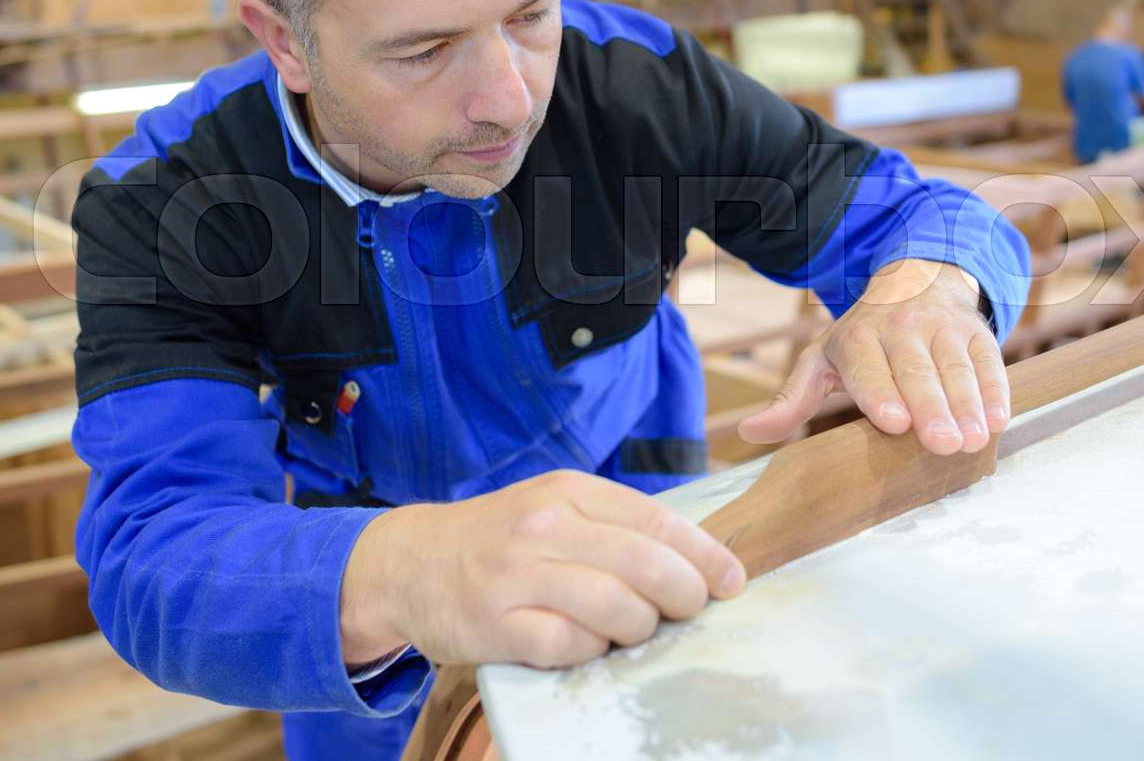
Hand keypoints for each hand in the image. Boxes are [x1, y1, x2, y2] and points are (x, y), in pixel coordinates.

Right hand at [338, 470, 745, 668]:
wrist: (411, 562)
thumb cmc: (501, 539)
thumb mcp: (555, 508)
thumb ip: (615, 526)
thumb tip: (696, 559)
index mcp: (569, 491)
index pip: (657, 522)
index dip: (704, 556)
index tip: (732, 581)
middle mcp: (546, 527)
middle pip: (646, 566)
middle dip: (684, 596)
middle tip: (689, 612)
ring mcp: (519, 575)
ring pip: (616, 609)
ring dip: (639, 629)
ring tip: (631, 630)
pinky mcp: (498, 623)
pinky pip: (571, 647)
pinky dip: (591, 652)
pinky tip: (586, 644)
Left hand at [738, 259, 1009, 454]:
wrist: (915, 281)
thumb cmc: (862, 337)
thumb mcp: (821, 360)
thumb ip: (792, 399)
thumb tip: (751, 433)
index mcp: (857, 339)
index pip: (868, 369)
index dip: (881, 394)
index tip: (893, 422)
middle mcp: (900, 328)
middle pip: (916, 371)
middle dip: (930, 407)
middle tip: (941, 443)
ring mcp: (942, 327)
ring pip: (955, 367)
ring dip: (968, 404)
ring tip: (973, 439)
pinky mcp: (976, 332)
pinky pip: (988, 360)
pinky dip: (996, 389)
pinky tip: (999, 418)